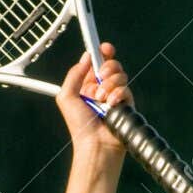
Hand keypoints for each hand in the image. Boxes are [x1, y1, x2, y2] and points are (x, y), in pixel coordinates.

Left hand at [55, 42, 129, 157]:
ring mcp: (115, 95)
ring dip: (110, 85)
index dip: (103, 52)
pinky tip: (110, 104)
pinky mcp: (126, 104)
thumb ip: (74, 75)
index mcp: (88, 84)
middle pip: (112, 65)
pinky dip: (118, 95)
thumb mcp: (66, 97)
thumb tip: (86, 57)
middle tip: (101, 77)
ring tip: (101, 99)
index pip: (98, 63)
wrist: (95, 143)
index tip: (104, 48)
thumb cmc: (79, 125)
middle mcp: (103, 88)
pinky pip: (126, 89)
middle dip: (107, 68)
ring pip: (120, 75)